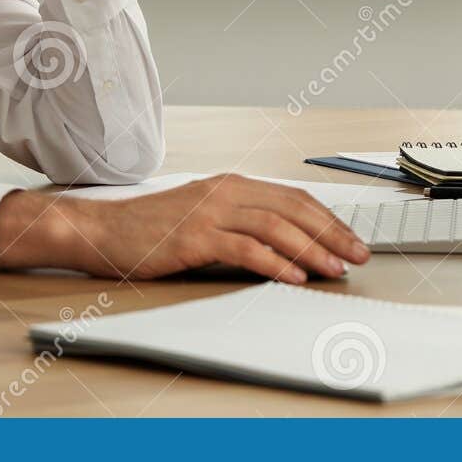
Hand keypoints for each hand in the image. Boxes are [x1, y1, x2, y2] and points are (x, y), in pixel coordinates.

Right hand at [0, 174, 370, 282]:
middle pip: (292, 209)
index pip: (292, 198)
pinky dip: (276, 262)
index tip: (352, 238)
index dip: (327, 218)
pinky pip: (245, 248)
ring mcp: (209, 212)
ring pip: (276, 227)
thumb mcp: (201, 217)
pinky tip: (295, 276)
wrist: (102, 231)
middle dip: (332, 232)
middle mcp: (225, 191)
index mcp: (230, 184)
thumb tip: (284, 247)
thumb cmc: (150, 230)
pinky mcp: (194, 237)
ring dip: (312, 249)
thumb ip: (238, 224)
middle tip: (359, 254)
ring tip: (336, 268)